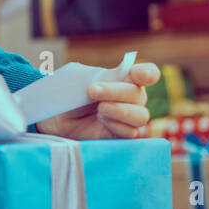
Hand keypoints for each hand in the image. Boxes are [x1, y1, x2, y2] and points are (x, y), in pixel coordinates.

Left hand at [33, 62, 159, 139]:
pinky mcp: (124, 135)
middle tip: (93, 90)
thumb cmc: (74, 95)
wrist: (62, 118)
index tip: (136, 74)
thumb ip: (94, 77)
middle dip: (116, 92)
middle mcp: (133, 98)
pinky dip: (116, 125)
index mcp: (126, 79)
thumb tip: (102, 80)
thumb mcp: (81, 81)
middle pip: (139, 95)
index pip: (147, 74)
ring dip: (118, 110)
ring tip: (100, 108)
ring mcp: (130, 117)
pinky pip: (130, 132)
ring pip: (140, 116)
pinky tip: (102, 120)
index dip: (147, 73)